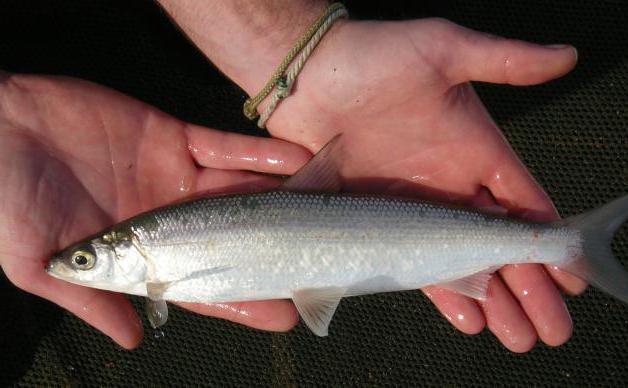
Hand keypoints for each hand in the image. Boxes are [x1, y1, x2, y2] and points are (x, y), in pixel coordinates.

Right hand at [0, 72, 309, 347]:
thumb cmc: (8, 198)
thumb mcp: (39, 261)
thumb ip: (89, 300)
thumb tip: (130, 341)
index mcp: (141, 253)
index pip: (200, 283)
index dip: (240, 300)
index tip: (281, 315)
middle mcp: (169, 218)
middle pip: (233, 241)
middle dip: (274, 256)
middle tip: (317, 272)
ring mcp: (176, 176)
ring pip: (238, 193)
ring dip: (280, 202)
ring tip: (323, 213)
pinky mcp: (174, 136)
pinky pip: (225, 147)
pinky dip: (260, 155)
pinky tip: (297, 162)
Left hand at [260, 19, 586, 350]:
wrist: (308, 75)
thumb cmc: (374, 56)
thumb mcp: (444, 47)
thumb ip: (503, 59)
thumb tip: (567, 56)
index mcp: (476, 149)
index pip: (525, 205)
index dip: (551, 242)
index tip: (577, 278)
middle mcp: (453, 184)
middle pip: (501, 246)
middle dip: (530, 289)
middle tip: (555, 330)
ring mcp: (418, 207)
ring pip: (465, 264)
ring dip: (495, 302)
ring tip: (520, 339)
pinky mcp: (381, 221)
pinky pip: (419, 266)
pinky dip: (446, 294)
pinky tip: (471, 321)